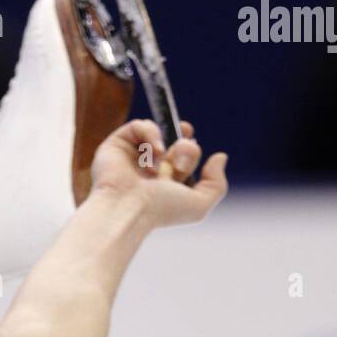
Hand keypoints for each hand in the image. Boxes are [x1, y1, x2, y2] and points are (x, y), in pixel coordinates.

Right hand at [89, 118, 228, 227]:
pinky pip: (139, 125)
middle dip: (184, 149)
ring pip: (158, 132)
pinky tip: (154, 153)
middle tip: (180, 164)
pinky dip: (151, 134)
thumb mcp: (199, 205)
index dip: (191, 149)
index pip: (184, 156)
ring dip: (166, 144)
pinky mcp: (116, 146)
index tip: (193, 148)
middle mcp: (150, 169)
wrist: (128, 209)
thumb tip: (220, 156)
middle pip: (176, 142)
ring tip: (162, 163)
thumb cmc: (160, 211)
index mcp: (167, 182)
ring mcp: (132, 157)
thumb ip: (217, 184)